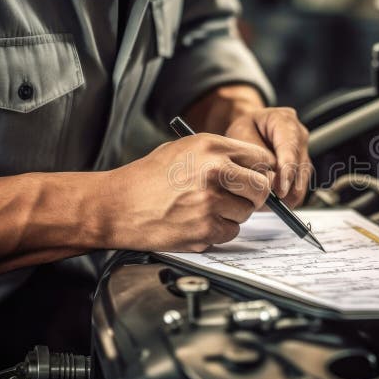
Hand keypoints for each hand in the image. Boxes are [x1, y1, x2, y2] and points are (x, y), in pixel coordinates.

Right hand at [106, 134, 275, 251]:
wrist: (116, 205)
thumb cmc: (149, 177)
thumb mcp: (185, 149)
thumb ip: (222, 154)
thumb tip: (257, 168)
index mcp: (211, 147)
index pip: (261, 159)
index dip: (261, 171)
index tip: (257, 178)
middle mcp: (214, 171)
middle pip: (262, 188)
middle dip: (255, 195)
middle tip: (239, 197)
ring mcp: (210, 202)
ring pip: (246, 213)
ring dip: (233, 214)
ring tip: (205, 207)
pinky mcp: (204, 229)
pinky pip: (230, 232)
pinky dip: (219, 230)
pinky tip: (197, 221)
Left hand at [225, 107, 311, 206]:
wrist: (250, 128)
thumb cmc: (245, 130)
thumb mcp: (242, 137)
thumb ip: (257, 157)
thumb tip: (270, 182)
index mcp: (285, 120)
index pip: (290, 148)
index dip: (287, 171)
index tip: (281, 192)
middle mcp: (300, 135)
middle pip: (301, 167)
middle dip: (288, 189)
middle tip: (268, 204)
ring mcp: (304, 150)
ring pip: (303, 179)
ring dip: (288, 195)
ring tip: (266, 204)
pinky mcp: (302, 166)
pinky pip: (299, 185)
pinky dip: (287, 195)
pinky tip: (272, 202)